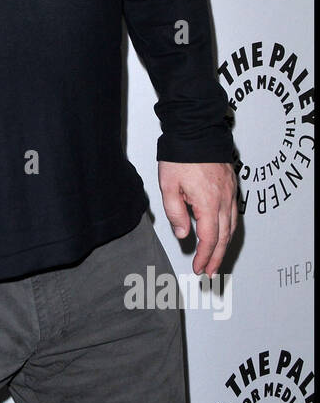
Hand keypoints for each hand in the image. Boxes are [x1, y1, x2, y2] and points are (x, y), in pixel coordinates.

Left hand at [158, 161, 237, 276]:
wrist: (196, 130)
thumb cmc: (180, 155)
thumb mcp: (169, 186)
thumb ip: (176, 213)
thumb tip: (184, 234)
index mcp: (208, 202)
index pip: (210, 238)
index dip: (205, 256)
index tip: (199, 268)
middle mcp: (223, 199)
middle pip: (224, 236)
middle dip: (217, 257)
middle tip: (210, 271)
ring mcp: (230, 192)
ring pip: (232, 225)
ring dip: (225, 244)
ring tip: (216, 258)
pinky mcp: (231, 185)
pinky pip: (233, 212)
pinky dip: (229, 228)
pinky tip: (223, 232)